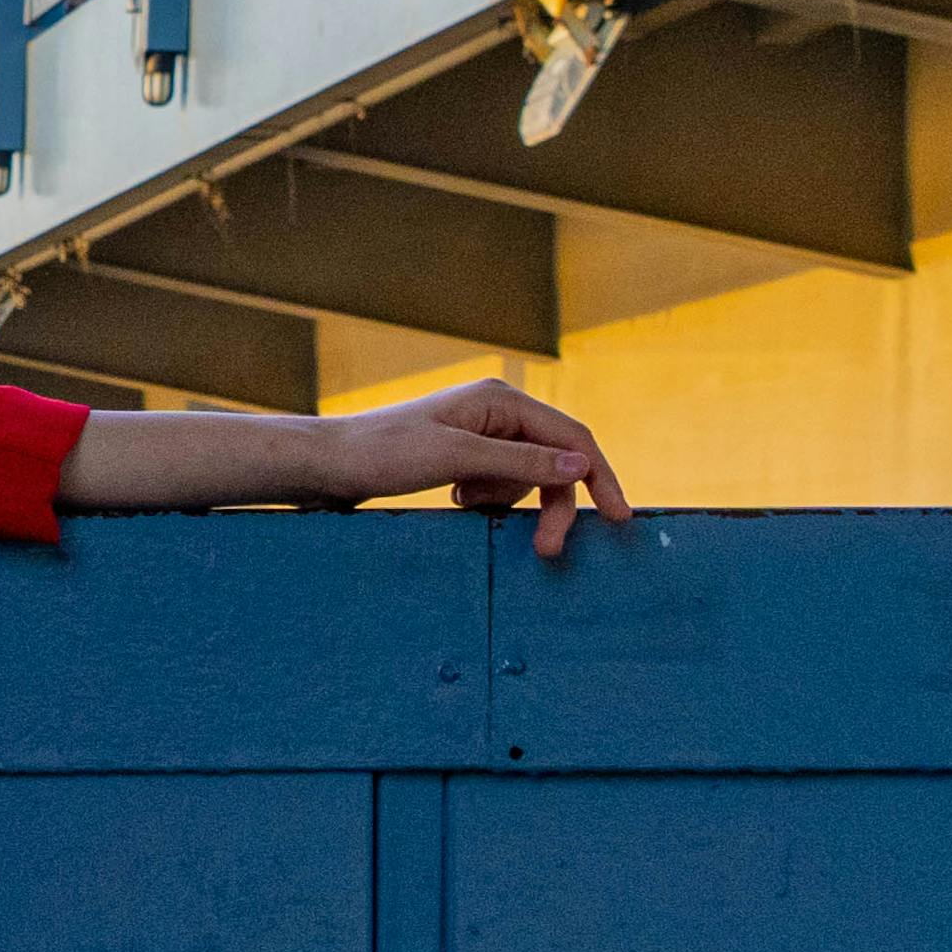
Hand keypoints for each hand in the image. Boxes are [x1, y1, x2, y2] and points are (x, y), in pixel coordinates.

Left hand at [316, 374, 625, 562]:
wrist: (331, 464)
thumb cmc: (387, 454)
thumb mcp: (459, 459)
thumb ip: (522, 461)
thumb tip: (583, 463)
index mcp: (501, 399)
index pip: (573, 437)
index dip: (601, 476)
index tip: (620, 519)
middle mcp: (497, 411)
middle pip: (554, 462)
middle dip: (552, 504)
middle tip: (547, 551)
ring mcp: (481, 433)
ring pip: (527, 477)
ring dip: (508, 501)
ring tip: (465, 503)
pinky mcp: (464, 456)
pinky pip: (500, 483)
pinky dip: (488, 499)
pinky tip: (456, 499)